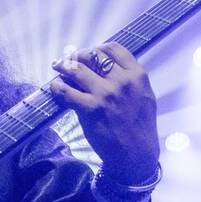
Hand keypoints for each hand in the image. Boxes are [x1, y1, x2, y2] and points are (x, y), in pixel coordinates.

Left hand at [49, 42, 159, 181]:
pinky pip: (66, 91)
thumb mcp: (144, 96)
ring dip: (63, 66)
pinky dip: (57, 86)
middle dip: (77, 55)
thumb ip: (129, 80)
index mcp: (137, 75)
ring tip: (57, 67)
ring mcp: (105, 94)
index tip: (88, 54)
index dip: (97, 48)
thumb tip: (107, 68)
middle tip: (69, 60)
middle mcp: (122, 81)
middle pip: (92, 55)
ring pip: (77, 69)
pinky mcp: (91, 108)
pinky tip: (56, 87)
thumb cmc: (140, 127)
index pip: (113, 48)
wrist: (136, 153)